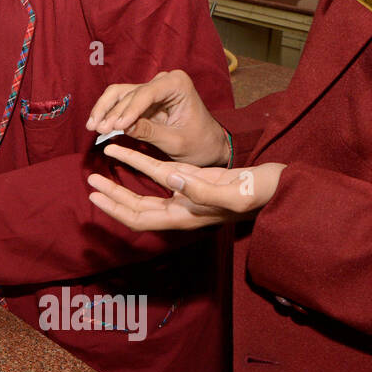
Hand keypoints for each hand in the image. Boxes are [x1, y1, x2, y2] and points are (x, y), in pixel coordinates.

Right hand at [85, 70, 229, 166]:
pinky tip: (96, 124)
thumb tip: (122, 126)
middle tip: (98, 129)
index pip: (146, 94)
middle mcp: (163, 81)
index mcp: (177, 84)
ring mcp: (151, 88)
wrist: (208, 146)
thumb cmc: (199, 143)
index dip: (129, 110)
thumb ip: (150, 132)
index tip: (115, 126)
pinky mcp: (142, 100)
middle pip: (129, 93)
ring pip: (119, 94)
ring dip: (104, 110)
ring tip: (92, 126)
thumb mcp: (176, 142)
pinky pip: (120, 103)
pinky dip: (108, 113)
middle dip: (112, 112)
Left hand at [87, 143, 285, 230]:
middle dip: (112, 198)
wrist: (281, 187)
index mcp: (187, 217)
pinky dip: (141, 163)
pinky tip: (125, 152)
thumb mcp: (234, 194)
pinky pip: (160, 173)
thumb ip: (202, 192)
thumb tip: (171, 181)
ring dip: (121, 184)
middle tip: (90, 182)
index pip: (141, 218)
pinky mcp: (193, 181)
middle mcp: (182, 210)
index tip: (95, 196)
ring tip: (98, 172)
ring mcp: (186, 196)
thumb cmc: (262, 193)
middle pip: (136, 209)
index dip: (116, 210)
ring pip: (145, 193)